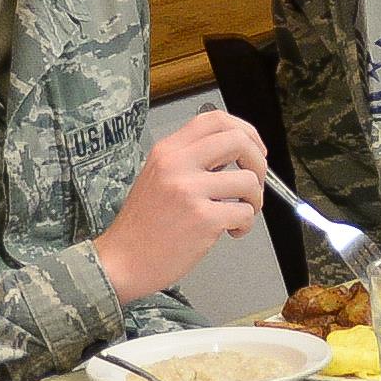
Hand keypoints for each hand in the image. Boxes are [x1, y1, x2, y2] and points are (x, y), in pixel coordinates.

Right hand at [98, 106, 267, 295]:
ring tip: (238, 213)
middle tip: (255, 182)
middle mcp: (176, 165)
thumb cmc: (142, 225)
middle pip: (238, 140)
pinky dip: (245, 224)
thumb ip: (191, 160)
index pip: (214, 119)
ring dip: (254, 200)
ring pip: (249, 180)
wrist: (121, 261)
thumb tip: (235, 154)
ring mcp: (189, 191)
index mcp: (167, 151)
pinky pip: (245, 212)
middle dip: (258, 161)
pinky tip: (230, 231)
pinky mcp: (203, 219)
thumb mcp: (157, 176)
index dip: (244, 130)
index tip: (253, 148)